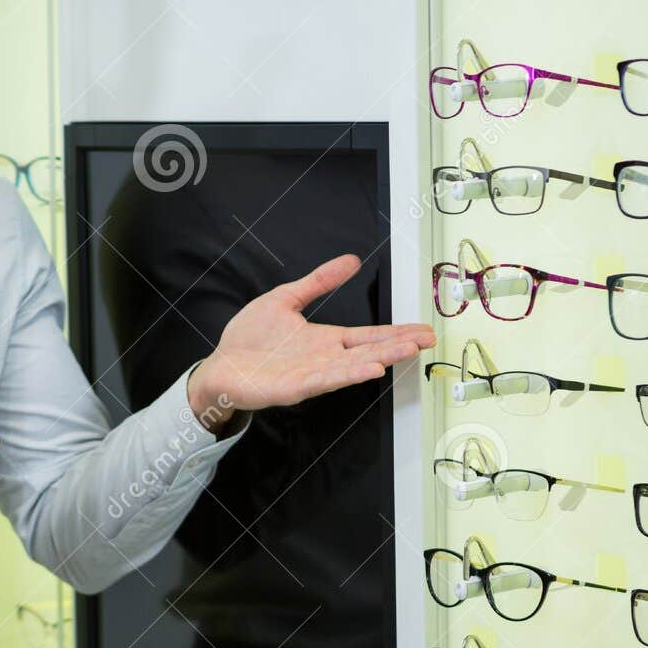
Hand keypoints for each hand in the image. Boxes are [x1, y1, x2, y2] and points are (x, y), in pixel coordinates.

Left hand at [188, 253, 434, 420]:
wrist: (220, 366)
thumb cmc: (248, 339)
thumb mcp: (285, 299)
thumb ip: (318, 282)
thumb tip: (349, 260)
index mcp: (324, 340)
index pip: (367, 336)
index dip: (395, 333)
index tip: (422, 329)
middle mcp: (324, 359)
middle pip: (369, 351)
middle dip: (398, 345)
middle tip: (427, 339)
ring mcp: (312, 374)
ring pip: (354, 366)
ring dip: (382, 359)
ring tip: (407, 350)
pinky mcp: (295, 386)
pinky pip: (327, 380)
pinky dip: (349, 375)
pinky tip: (370, 370)